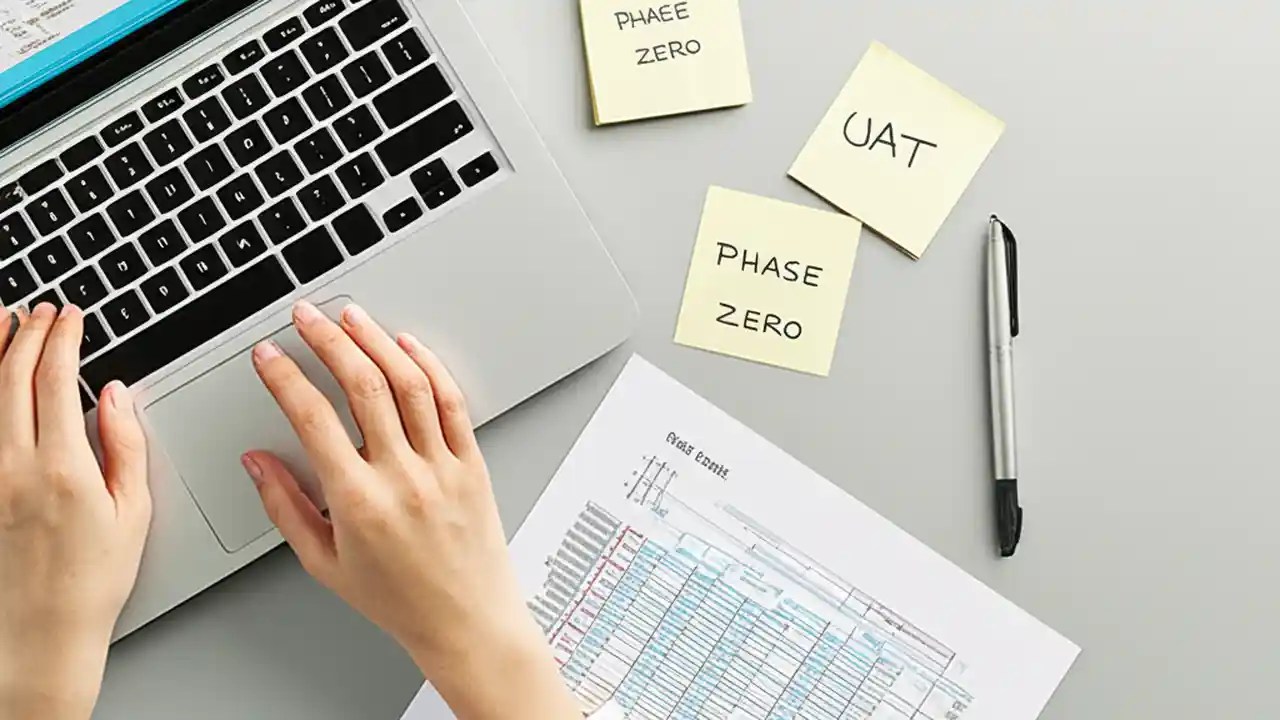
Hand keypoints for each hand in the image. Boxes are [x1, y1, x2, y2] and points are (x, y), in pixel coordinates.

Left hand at [0, 304, 150, 719]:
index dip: (63, 338)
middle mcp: (13, 468)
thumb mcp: (133, 511)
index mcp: (63, 468)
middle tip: (40, 310)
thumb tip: (116, 395)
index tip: (71, 316)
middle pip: (11, 378)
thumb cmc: (92, 581)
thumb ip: (125, 445)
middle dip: (27, 333)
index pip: (56, 379)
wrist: (41, 634)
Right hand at [243, 301, 577, 719]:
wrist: (467, 620)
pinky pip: (451, 402)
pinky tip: (407, 345)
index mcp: (359, 502)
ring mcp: (442, 466)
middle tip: (306, 315)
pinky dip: (429, 366)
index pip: (312, 419)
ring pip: (410, 384)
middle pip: (363, 386)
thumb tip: (256, 461)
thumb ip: (285, 506)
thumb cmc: (398, 599)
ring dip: (377, 341)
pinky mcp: (472, 463)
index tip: (267, 356)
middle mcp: (402, 477)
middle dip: (328, 340)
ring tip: (351, 316)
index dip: (284, 378)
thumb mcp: (324, 563)